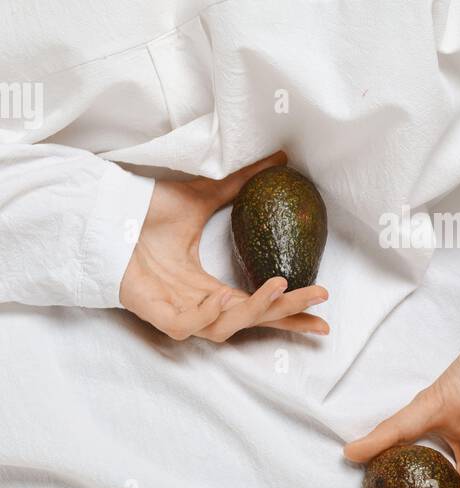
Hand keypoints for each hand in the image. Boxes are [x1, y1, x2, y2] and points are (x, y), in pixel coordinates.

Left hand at [119, 151, 329, 342]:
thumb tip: (279, 158)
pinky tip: (224, 298)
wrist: (106, 211)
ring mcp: (177, 310)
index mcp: (210, 285)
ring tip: (277, 286)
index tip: (324, 315)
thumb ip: (240, 182)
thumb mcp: (203, 195)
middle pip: (252, 320)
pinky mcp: (155, 312)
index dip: (290, 312)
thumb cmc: (146, 212)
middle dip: (287, 312)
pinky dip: (208, 316)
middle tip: (317, 295)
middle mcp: (198, 303)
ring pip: (225, 328)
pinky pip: (188, 326)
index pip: (258, 306)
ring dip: (254, 311)